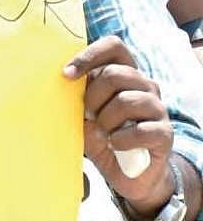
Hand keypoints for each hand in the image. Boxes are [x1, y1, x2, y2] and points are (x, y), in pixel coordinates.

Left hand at [64, 36, 174, 216]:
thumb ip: (74, 101)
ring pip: (127, 100)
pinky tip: (115, 145)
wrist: (128, 174)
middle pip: (115, 74)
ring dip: (106, 121)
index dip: (89, 55)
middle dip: (92, 97)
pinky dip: (121, 140)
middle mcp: (144, 86)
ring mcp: (157, 108)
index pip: (113, 47)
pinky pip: (141, 130)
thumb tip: (58, 87)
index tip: (66, 75)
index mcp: (123, 75)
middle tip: (87, 116)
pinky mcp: (164, 133)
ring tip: (103, 133)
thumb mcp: (82, 118)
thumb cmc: (102, 139)